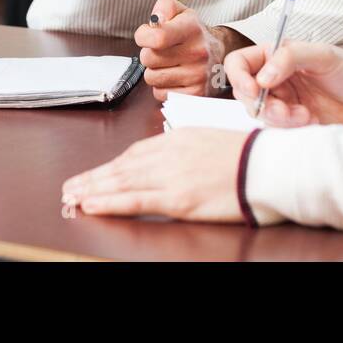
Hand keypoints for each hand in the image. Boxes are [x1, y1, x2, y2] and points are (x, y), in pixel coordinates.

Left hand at [62, 129, 250, 222]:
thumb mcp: (215, 142)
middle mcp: (170, 153)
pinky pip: (135, 200)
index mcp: (180, 138)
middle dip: (94, 177)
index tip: (97, 172)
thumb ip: (190, 150)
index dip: (113, 164)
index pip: (137, 152)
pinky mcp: (178, 198)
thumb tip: (177, 162)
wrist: (272, 165)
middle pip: (123, 166)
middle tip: (70, 186)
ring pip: (121, 182)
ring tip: (72, 196)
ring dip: (92, 189)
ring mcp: (172, 175)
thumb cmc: (252, 156)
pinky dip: (109, 202)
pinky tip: (91, 204)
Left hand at [134, 0, 244, 101]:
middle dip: (149, 54)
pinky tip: (174, 77)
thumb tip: (155, 21)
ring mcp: (198, 75)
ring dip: (155, 71)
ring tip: (168, 63)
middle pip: (148, 58)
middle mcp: (198, 52)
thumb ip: (165, 7)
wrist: (219, 52)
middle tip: (162, 50)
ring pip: (151, 78)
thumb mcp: (182, 12)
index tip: (145, 35)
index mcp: (192, 29)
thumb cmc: (193, 33)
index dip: (143, 36)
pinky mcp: (195, 93)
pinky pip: (160, 94)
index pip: (157, 37)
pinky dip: (162, 86)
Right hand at [225, 40, 342, 129]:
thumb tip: (262, 77)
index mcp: (274, 55)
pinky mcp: (289, 120)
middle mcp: (272, 77)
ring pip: (259, 113)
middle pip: (244, 93)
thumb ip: (290, 58)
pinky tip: (310, 120)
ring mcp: (280, 100)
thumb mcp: (324, 56)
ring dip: (279, 118)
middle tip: (285, 109)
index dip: (239, 77)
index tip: (255, 90)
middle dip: (262, 104)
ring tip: (305, 115)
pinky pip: (275, 127)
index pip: (239, 63)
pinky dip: (290, 127)